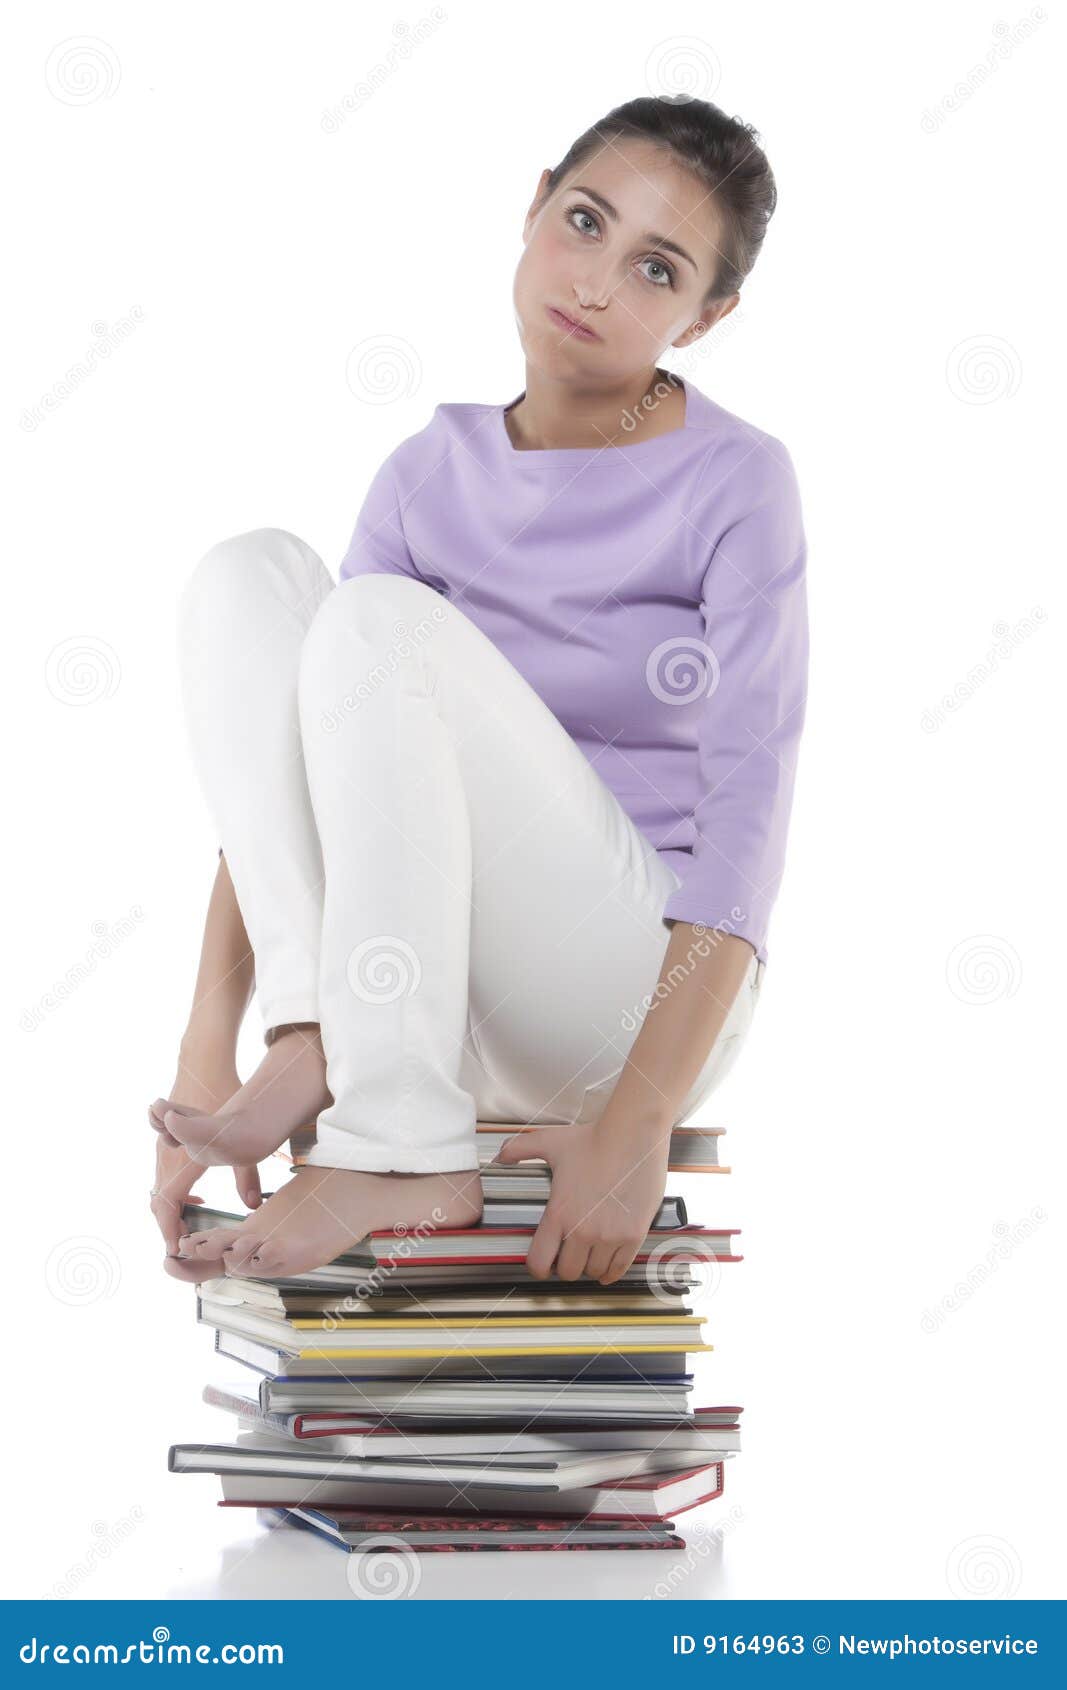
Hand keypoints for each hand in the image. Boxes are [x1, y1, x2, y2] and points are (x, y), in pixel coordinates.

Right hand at [148, 1047, 260, 1257]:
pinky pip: (165, 1176)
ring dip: (174, 1211)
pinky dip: (175, 1194)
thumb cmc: (222, 1098)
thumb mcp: (241, 1138)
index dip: (171, 1231)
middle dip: (171, 1227)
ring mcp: (164, 1147)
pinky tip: (195, 1199)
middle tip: (187, 1247)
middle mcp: (166, 1156)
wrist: (202, 1061)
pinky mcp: (168, 1141)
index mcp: (181, 1159)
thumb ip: (246, 1176)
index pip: (167, 1206)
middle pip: (160, 1202)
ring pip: (162, 1189)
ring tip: (191, 1230)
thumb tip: (252, 1206)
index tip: (179, 1250)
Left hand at [493, 1111, 670, 1283]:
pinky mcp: (634, 1234)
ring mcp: (610, 1235)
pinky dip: (612, 1271)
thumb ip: (519, 1149)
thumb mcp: (550, 1142)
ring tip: (589, 1255)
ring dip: (590, 1267)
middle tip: (570, 1255)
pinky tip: (609, 1264)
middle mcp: (583, 1230)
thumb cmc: (593, 1139)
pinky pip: (620, 1268)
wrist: (632, 1135)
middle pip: (568, 1272)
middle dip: (566, 1266)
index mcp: (559, 1213)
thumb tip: (500, 1156)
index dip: (538, 1267)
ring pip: (595, 1272)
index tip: (543, 1264)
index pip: (539, 1262)